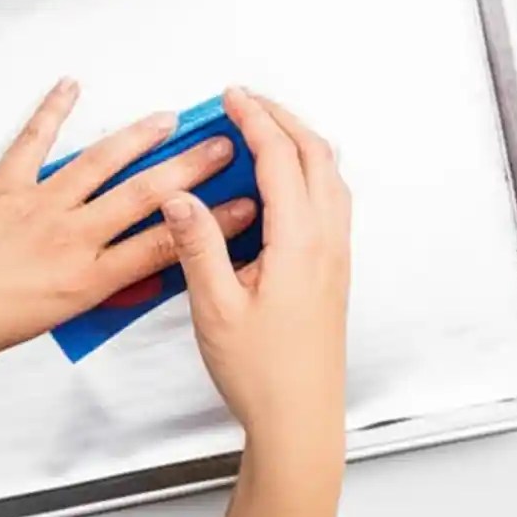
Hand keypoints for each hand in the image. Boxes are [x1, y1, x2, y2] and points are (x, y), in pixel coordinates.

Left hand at [0, 78, 257, 375]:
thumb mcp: (34, 328)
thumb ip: (84, 298)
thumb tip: (124, 281)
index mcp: (78, 282)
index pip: (163, 248)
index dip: (210, 225)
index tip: (243, 207)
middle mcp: (64, 237)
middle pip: (145, 196)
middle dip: (191, 168)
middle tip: (225, 147)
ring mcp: (32, 204)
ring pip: (101, 162)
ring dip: (141, 136)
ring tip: (172, 117)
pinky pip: (33, 139)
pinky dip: (53, 109)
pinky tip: (70, 87)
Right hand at [161, 88, 350, 516]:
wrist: (300, 418)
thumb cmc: (261, 372)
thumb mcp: (214, 308)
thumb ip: (197, 246)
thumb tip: (180, 195)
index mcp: (299, 243)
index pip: (280, 159)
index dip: (255, 120)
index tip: (231, 98)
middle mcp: (326, 242)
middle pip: (316, 155)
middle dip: (282, 118)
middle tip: (246, 102)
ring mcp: (336, 256)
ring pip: (330, 176)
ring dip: (300, 142)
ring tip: (263, 130)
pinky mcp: (333, 271)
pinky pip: (330, 201)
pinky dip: (308, 172)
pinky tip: (280, 184)